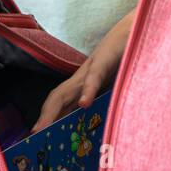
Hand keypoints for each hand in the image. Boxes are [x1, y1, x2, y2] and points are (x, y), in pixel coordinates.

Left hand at [30, 8, 135, 131]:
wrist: (135, 30)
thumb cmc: (126, 60)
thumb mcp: (116, 87)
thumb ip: (108, 103)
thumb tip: (108, 130)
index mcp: (84, 85)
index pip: (60, 104)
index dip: (49, 120)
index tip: (38, 140)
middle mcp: (82, 77)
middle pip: (57, 99)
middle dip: (44, 119)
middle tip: (34, 137)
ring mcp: (91, 69)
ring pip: (66, 90)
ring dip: (53, 110)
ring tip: (44, 128)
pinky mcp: (104, 60)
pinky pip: (93, 78)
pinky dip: (87, 90)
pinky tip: (84, 103)